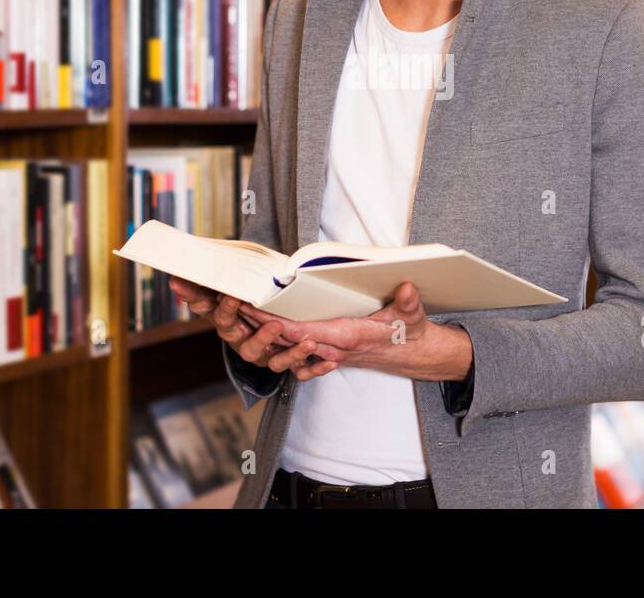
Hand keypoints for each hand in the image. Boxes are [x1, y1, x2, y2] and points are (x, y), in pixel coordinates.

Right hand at [169, 281, 336, 381]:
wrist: (265, 331)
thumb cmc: (241, 307)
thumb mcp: (225, 294)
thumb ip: (202, 287)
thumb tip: (174, 280)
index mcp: (230, 326)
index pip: (221, 318)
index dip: (225, 309)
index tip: (233, 295)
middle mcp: (245, 345)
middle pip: (247, 346)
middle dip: (262, 336)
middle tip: (276, 325)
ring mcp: (266, 357)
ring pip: (275, 362)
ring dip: (292, 354)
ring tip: (309, 342)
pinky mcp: (286, 365)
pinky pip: (301, 371)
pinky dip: (315, 369)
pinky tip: (330, 362)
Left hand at [236, 282, 471, 380]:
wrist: (414, 354)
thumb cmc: (409, 333)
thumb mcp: (412, 318)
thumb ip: (408, 304)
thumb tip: (406, 288)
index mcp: (348, 337)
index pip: (302, 331)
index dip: (275, 322)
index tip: (251, 308)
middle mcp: (333, 347)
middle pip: (285, 338)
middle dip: (258, 323)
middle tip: (230, 302)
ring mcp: (329, 350)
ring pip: (287, 343)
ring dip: (262, 329)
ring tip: (237, 308)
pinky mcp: (328, 349)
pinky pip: (296, 346)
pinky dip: (276, 337)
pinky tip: (260, 324)